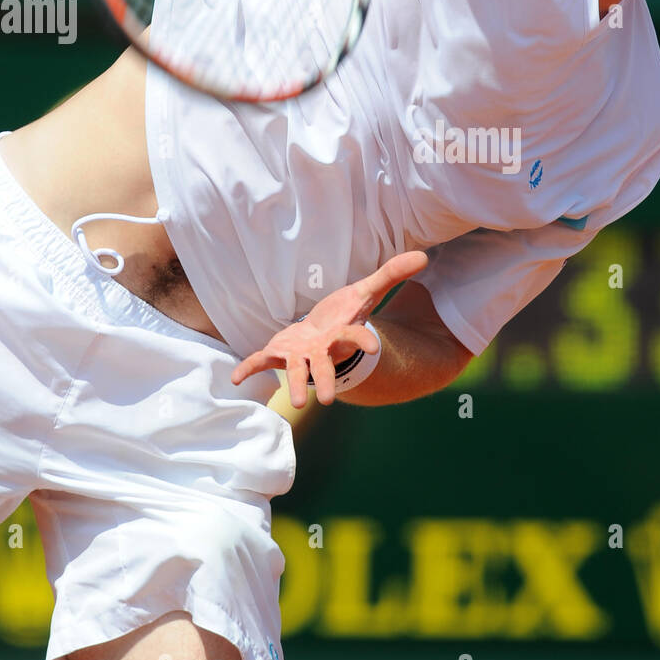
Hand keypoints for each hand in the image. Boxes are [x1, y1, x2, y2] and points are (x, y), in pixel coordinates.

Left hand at [231, 250, 428, 407]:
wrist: (321, 333)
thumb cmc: (343, 315)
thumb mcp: (365, 291)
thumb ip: (390, 275)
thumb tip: (422, 255)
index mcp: (343, 335)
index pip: (356, 338)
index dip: (364, 341)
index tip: (372, 347)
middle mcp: (322, 351)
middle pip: (323, 367)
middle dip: (323, 381)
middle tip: (326, 400)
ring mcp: (300, 355)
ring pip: (297, 372)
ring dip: (295, 385)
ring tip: (296, 404)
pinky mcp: (279, 353)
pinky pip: (261, 361)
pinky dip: (249, 368)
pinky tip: (236, 378)